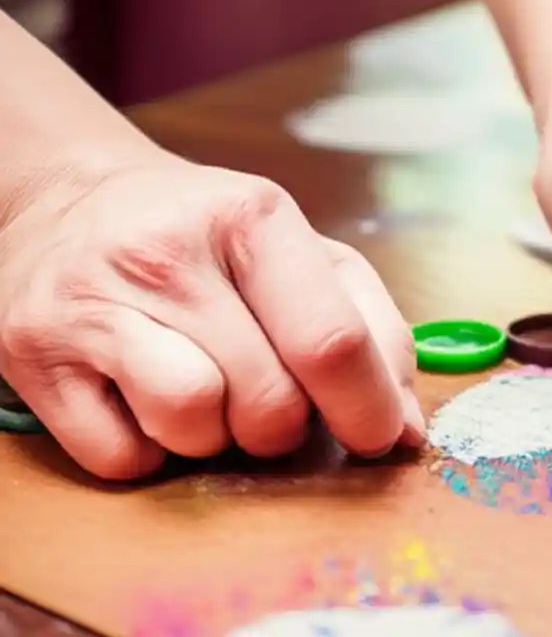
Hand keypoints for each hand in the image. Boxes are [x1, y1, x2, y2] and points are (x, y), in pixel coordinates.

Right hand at [0, 154, 425, 479]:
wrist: (72, 203)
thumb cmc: (211, 242)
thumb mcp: (304, 255)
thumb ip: (372, 331)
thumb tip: (406, 429)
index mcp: (253, 217)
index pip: (332, 341)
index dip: (369, 409)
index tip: (381, 436)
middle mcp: (166, 253)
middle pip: (269, 401)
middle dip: (285, 424)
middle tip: (267, 392)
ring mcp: (93, 304)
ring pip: (193, 427)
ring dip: (215, 438)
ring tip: (207, 392)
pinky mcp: (34, 355)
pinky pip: (122, 457)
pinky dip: (150, 452)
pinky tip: (145, 401)